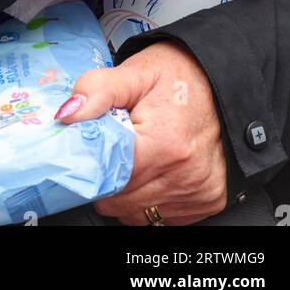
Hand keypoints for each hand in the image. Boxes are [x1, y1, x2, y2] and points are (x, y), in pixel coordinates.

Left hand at [56, 42, 226, 224]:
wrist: (221, 81)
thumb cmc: (178, 75)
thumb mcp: (135, 72)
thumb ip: (97, 91)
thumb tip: (67, 114)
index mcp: (165, 143)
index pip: (110, 176)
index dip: (92, 163)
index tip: (88, 149)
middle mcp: (186, 175)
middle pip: (121, 200)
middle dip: (107, 178)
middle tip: (113, 149)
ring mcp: (199, 192)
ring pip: (138, 214)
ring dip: (127, 192)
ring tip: (134, 158)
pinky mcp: (208, 202)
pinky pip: (161, 217)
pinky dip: (148, 199)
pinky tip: (152, 172)